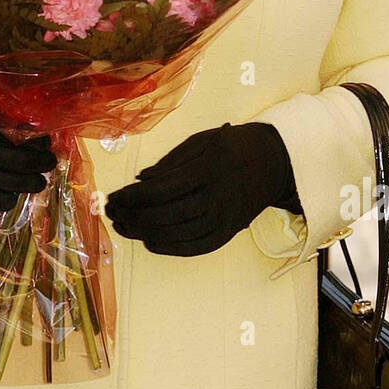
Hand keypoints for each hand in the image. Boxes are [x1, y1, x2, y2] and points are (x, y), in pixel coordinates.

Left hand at [105, 122, 300, 256]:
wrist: (275, 161)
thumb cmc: (233, 145)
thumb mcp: (203, 140)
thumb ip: (172, 161)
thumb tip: (141, 179)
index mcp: (207, 168)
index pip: (162, 189)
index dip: (133, 197)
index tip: (114, 196)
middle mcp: (217, 195)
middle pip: (168, 214)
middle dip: (134, 217)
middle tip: (113, 214)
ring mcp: (225, 216)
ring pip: (180, 233)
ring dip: (146, 234)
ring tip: (124, 228)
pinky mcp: (230, 231)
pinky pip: (197, 246)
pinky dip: (171, 248)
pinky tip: (151, 242)